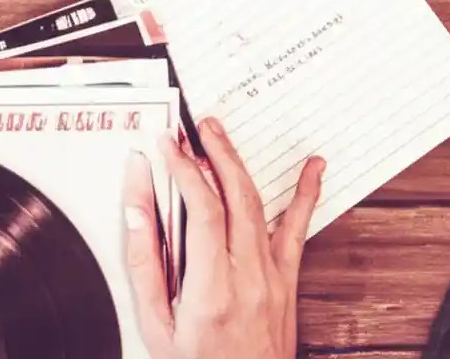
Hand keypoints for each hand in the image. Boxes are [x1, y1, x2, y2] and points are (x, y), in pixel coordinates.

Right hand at [124, 117, 324, 358]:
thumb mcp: (154, 321)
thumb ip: (143, 260)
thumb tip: (137, 207)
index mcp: (211, 289)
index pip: (203, 211)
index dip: (185, 171)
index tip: (167, 148)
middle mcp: (248, 278)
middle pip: (235, 197)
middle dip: (215, 154)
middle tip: (197, 128)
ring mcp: (272, 278)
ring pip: (259, 206)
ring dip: (239, 165)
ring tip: (222, 136)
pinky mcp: (286, 282)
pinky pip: (296, 231)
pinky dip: (304, 196)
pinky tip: (312, 170)